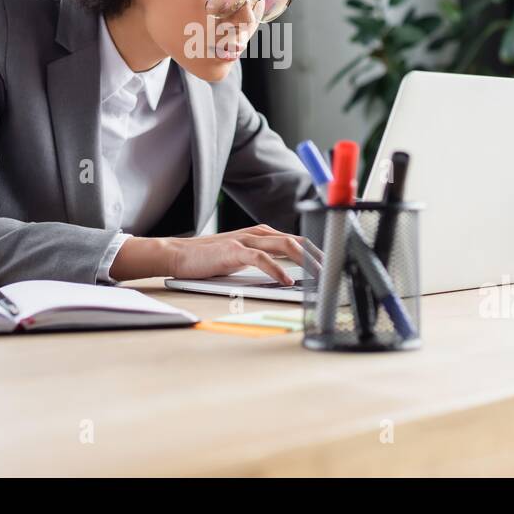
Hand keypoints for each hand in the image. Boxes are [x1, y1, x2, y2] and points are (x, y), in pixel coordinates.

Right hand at [113, 225, 321, 284]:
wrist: (179, 255)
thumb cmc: (211, 259)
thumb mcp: (244, 257)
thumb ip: (266, 260)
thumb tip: (292, 276)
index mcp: (263, 234)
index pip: (299, 240)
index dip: (318, 252)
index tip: (333, 267)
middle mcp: (258, 233)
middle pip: (298, 240)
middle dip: (319, 255)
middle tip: (335, 271)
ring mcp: (247, 240)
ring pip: (285, 245)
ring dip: (306, 261)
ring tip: (319, 275)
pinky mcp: (234, 251)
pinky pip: (261, 258)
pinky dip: (277, 269)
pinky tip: (287, 281)